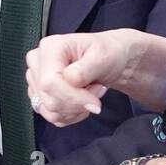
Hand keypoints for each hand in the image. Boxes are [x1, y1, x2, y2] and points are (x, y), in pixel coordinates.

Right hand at [26, 28, 165, 126]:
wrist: (127, 61)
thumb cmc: (122, 50)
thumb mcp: (110, 52)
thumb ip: (89, 66)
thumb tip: (69, 77)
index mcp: (50, 47)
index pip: (50, 83)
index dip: (73, 98)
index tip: (97, 104)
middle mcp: (38, 61)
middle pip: (45, 99)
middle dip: (74, 105)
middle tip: (97, 96)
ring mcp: (39, 79)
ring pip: (46, 110)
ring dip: (72, 112)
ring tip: (93, 98)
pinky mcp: (45, 94)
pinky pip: (50, 117)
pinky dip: (69, 117)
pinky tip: (85, 105)